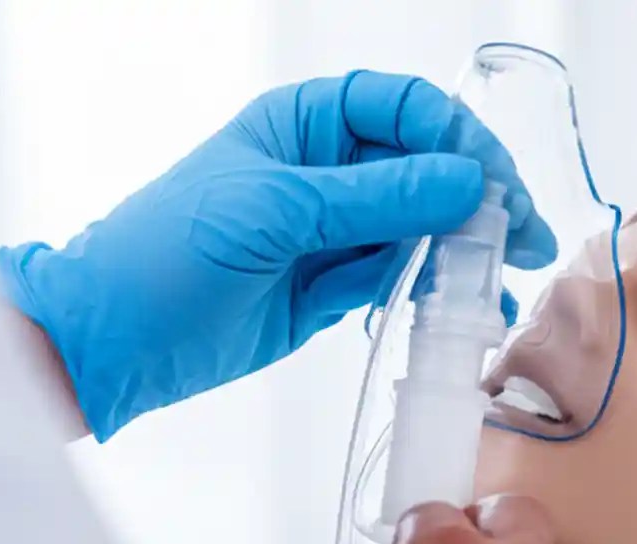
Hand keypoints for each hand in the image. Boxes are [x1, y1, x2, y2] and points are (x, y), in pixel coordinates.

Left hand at [0, 71, 556, 439]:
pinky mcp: (334, 284)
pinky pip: (400, 276)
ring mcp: (333, 228)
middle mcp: (327, 168)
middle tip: (522, 237)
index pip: (402, 108)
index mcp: (305, 122)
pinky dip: (435, 289)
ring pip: (421, 226)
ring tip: (504, 280)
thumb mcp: (277, 210)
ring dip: (465, 249)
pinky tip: (468, 304)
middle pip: (425, 167)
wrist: (114, 343)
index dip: (455, 137)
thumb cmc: (168, 252)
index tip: (490, 182)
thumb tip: (466, 181)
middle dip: (478, 197)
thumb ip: (376, 197)